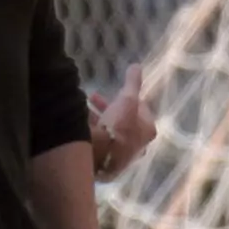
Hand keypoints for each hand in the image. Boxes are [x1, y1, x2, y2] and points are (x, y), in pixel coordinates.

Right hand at [88, 66, 155, 181]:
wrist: (101, 153)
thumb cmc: (119, 125)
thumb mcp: (126, 99)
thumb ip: (132, 83)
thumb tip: (136, 66)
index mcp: (148, 131)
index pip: (142, 110)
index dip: (129, 98)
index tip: (117, 92)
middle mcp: (138, 146)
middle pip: (125, 121)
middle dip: (110, 108)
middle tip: (95, 97)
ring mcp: (123, 156)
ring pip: (111, 132)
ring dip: (99, 118)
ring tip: (84, 108)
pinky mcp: (107, 163)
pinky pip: (100, 142)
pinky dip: (93, 131)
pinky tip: (81, 123)